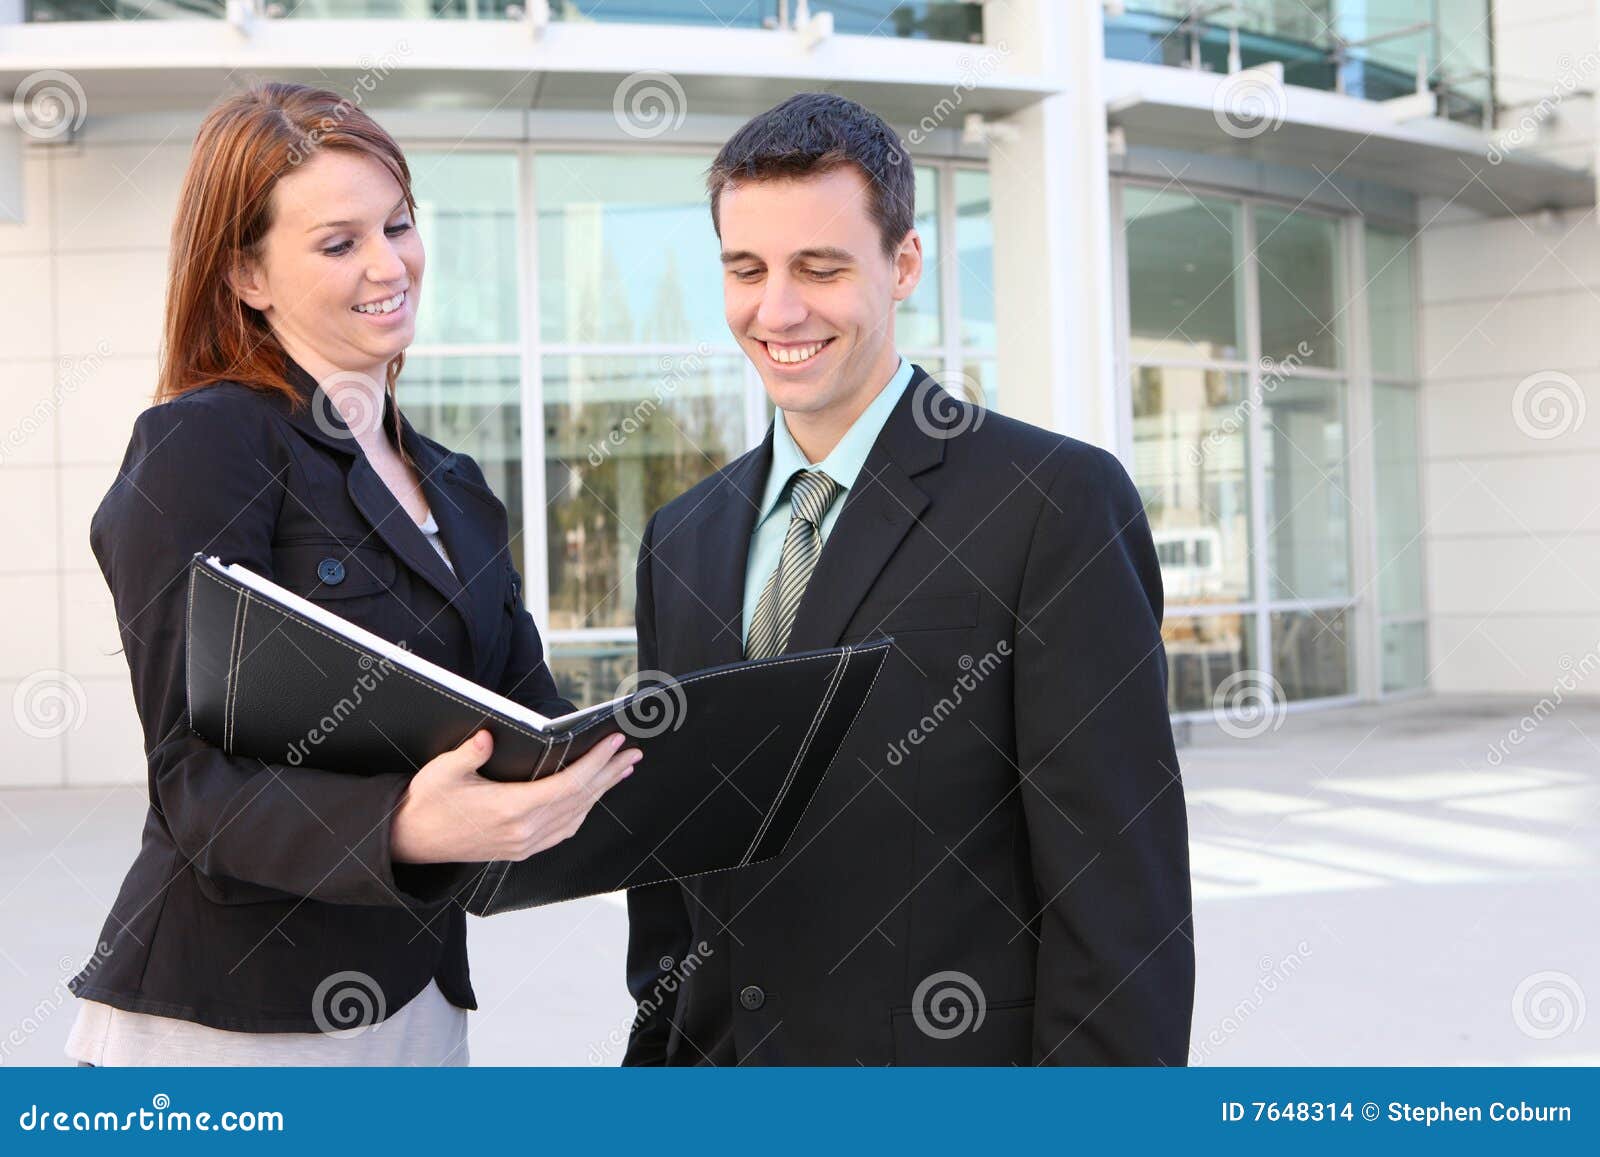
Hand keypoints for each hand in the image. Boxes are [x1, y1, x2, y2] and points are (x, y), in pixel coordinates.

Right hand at [391, 729, 640, 863]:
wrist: (408, 841)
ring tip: (620, 770)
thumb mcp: (442, 771)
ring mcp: (524, 844)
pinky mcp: (519, 850)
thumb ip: (470, 753)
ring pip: (576, 816)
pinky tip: (590, 798)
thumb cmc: (425, 803)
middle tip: (632, 753)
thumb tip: (489, 737)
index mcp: (510, 810)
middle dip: (609, 773)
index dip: (596, 762)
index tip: (615, 742)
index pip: (568, 783)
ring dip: (601, 792)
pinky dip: (583, 811)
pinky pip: (563, 832)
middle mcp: (524, 832)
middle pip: (580, 799)